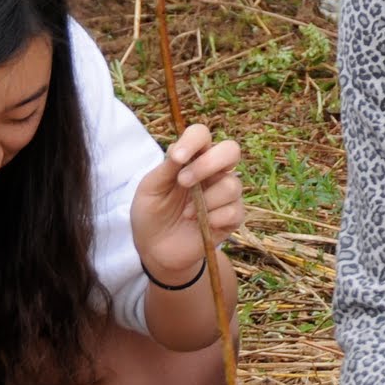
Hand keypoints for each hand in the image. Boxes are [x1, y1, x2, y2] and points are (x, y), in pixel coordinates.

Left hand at [130, 123, 242, 286]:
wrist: (155, 249)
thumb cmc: (151, 213)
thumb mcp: (150, 189)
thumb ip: (166, 169)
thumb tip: (180, 150)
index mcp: (192, 158)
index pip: (202, 135)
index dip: (193, 141)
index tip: (177, 158)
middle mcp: (213, 172)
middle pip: (231, 150)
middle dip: (208, 164)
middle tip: (184, 182)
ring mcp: (225, 194)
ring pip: (232, 184)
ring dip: (206, 200)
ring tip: (186, 213)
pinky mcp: (232, 217)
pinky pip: (234, 211)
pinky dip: (213, 218)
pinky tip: (198, 224)